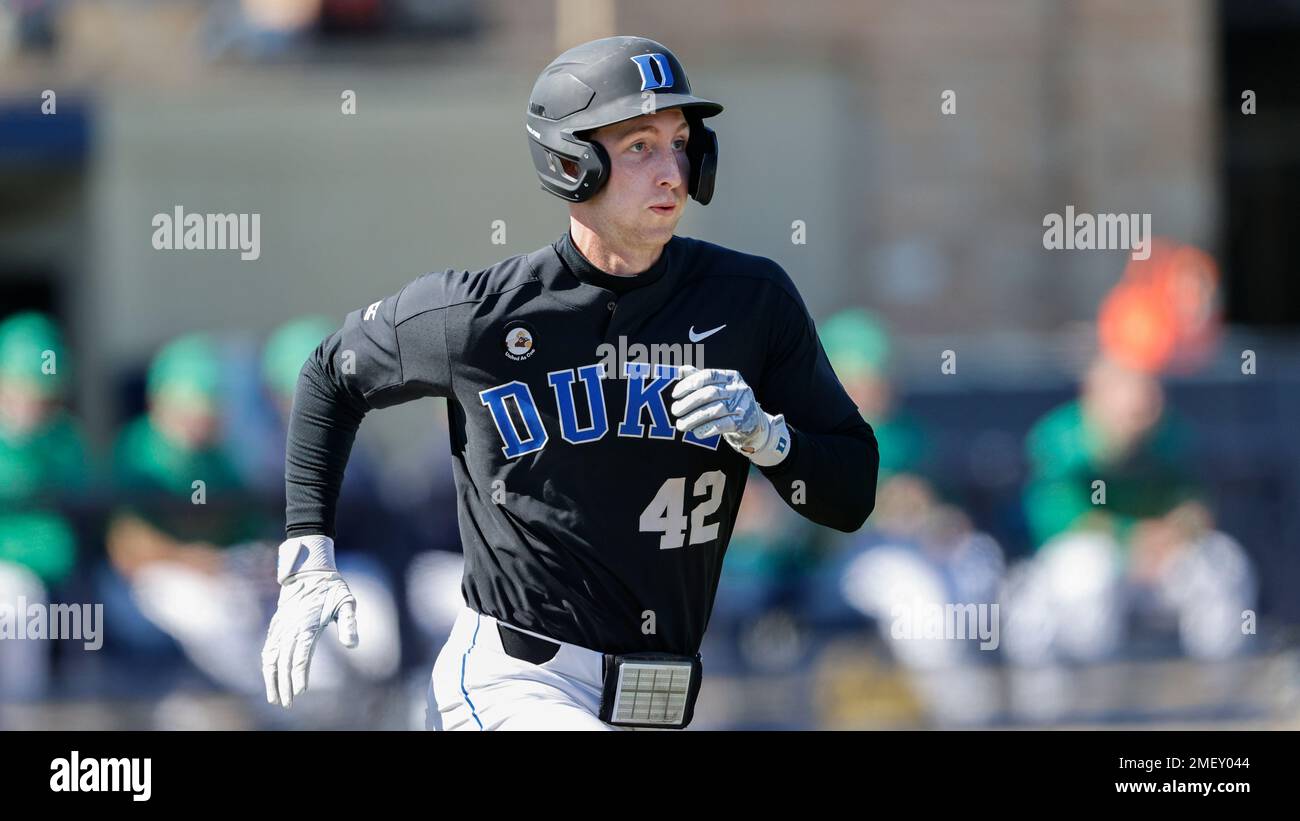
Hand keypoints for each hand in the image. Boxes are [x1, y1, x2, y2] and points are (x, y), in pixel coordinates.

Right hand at [261, 535, 357, 707]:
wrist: (308, 571)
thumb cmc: (331, 588)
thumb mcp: (346, 602)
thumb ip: (349, 623)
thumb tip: (352, 645)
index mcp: (308, 625)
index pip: (301, 655)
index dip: (299, 675)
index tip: (300, 691)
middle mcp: (291, 627)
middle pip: (284, 661)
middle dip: (285, 684)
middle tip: (287, 703)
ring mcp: (281, 627)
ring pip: (272, 657)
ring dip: (271, 679)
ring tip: (274, 698)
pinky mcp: (276, 625)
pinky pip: (268, 648)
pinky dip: (266, 664)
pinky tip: (269, 677)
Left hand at [669, 366, 790, 466]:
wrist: (753, 423)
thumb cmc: (730, 403)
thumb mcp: (718, 388)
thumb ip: (700, 378)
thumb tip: (681, 369)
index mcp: (731, 377)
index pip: (708, 375)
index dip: (689, 383)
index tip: (675, 394)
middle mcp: (739, 389)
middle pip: (710, 393)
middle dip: (688, 403)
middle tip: (674, 411)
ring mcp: (743, 406)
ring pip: (715, 410)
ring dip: (694, 418)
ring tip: (681, 425)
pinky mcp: (744, 423)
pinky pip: (722, 425)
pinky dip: (707, 429)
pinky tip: (696, 432)